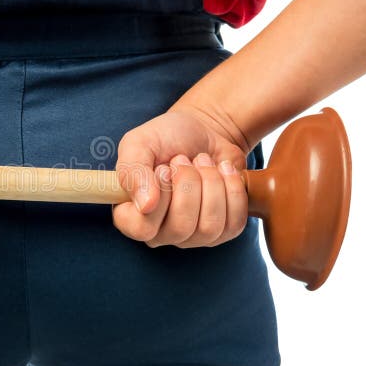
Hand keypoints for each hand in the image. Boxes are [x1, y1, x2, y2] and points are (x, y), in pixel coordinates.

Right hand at [113, 105, 248, 248]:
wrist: (204, 130)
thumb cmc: (165, 137)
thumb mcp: (139, 143)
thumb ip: (132, 172)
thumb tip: (146, 206)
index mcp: (131, 214)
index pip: (141, 229)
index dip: (158, 200)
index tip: (164, 169)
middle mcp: (160, 231)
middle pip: (180, 228)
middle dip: (189, 184)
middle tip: (184, 160)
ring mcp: (193, 235)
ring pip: (209, 227)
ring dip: (211, 184)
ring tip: (203, 162)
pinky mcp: (224, 229)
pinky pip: (234, 222)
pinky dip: (232, 189)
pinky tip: (223, 171)